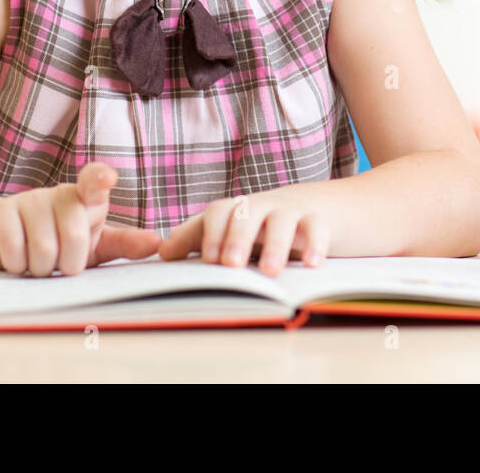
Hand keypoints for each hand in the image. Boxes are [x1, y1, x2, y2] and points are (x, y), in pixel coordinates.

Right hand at [0, 162, 162, 275]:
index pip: (94, 179)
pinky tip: (18, 261)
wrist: (6, 239)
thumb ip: (125, 244)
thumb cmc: (60, 242)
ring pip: (44, 251)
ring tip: (39, 263)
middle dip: (69, 264)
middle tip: (61, 265)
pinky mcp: (0, 215)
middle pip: (74, 237)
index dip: (99, 178)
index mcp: (87, 198)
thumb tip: (158, 243)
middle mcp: (59, 193)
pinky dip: (19, 267)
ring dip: (43, 270)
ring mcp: (28, 200)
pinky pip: (14, 251)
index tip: (106, 179)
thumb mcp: (95, 244)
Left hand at [158, 187, 329, 276]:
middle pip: (247, 214)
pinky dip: (316, 245)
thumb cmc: (260, 224)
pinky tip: (311, 265)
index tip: (209, 259)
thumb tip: (161, 254)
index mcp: (237, 210)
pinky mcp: (318, 221)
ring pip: (282, 221)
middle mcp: (261, 206)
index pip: (219, 212)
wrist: (313, 206)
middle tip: (231, 264)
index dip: (211, 233)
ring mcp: (291, 211)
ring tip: (270, 272)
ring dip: (275, 246)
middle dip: (237, 238)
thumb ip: (196, 238)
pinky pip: (317, 228)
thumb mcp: (229, 228)